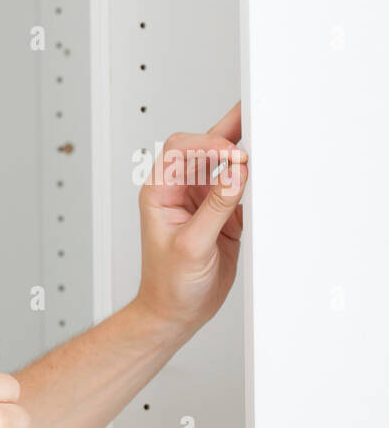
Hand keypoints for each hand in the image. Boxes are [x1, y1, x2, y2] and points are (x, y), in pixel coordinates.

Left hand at [135, 101, 249, 331]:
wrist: (176, 311)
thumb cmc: (168, 285)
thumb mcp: (192, 247)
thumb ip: (214, 209)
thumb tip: (234, 174)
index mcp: (160, 193)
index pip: (180, 151)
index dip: (207, 145)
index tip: (234, 156)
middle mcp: (179, 191)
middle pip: (203, 147)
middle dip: (228, 132)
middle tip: (256, 115)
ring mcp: (202, 200)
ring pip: (223, 162)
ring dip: (243, 149)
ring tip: (267, 131)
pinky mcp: (222, 212)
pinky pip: (239, 184)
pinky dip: (254, 175)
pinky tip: (267, 167)